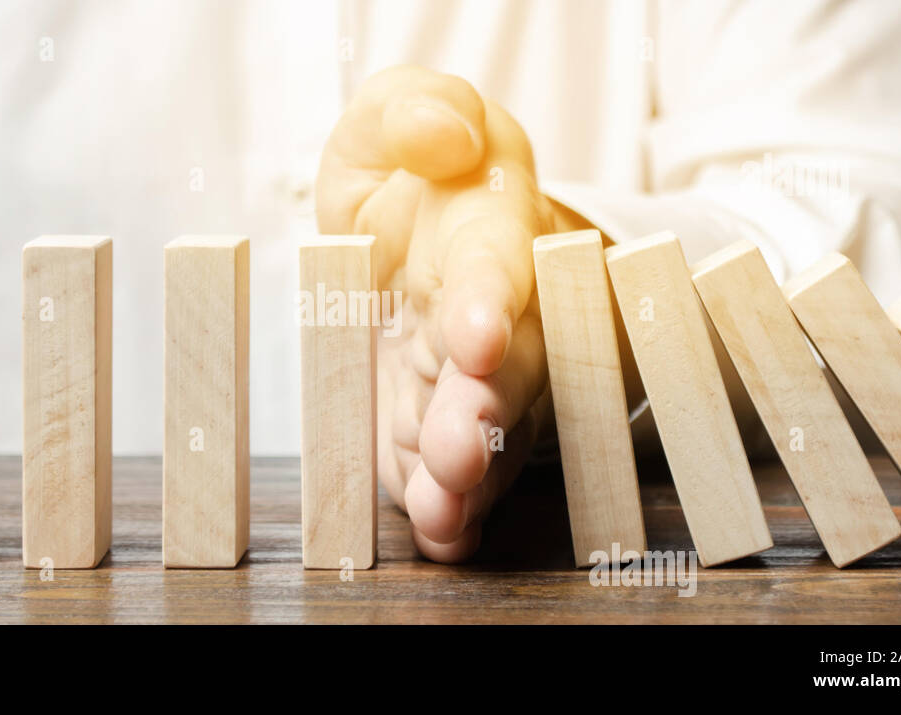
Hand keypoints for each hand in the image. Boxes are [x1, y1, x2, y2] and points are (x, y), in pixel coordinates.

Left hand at [316, 65, 586, 561]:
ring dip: (468, 476)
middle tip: (459, 454)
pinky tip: (439, 535)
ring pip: (485, 432)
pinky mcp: (436, 426)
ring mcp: (468, 381)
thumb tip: (445, 140)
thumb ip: (412, 112)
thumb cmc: (413, 178)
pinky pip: (452, 474)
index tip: (478, 338)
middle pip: (504, 371)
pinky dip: (450, 510)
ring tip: (443, 507)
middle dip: (483, 414)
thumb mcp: (396, 118)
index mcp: (486, 233)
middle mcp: (493, 316)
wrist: (414, 236)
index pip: (493, 267)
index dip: (487, 302)